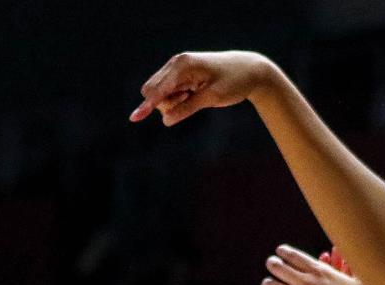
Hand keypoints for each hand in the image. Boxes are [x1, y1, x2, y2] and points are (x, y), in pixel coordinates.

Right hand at [130, 51, 274, 126]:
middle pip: (153, 91)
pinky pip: (168, 92)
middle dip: (165, 104)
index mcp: (182, 65)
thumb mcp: (213, 97)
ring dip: (173, 102)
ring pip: (159, 93)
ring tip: (196, 95)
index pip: (158, 89)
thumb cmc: (233, 82)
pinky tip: (193, 93)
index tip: (134, 119)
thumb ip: (188, 108)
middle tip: (191, 100)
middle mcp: (175, 64)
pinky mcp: (180, 75)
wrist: (249, 70)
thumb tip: (166, 120)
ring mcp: (176, 69)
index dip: (147, 105)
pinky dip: (178, 99)